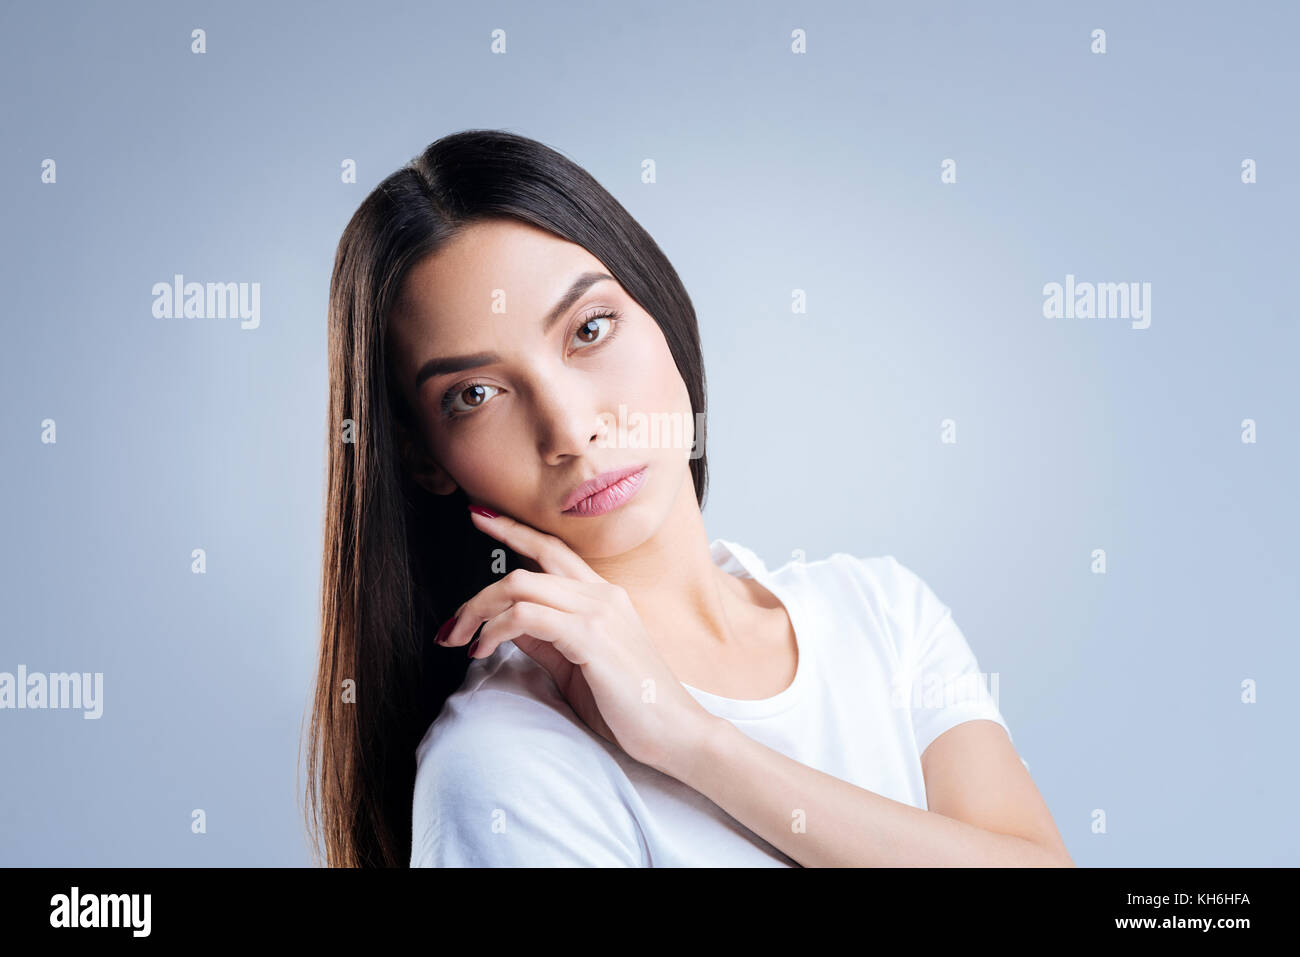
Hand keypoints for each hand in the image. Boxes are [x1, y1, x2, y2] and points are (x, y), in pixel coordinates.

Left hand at [436, 506, 717, 776]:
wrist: (674, 732)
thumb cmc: (630, 704)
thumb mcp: (578, 664)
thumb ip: (546, 639)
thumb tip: (508, 626)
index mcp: (603, 596)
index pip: (551, 550)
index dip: (512, 529)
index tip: (479, 515)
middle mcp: (602, 594)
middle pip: (525, 568)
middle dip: (477, 594)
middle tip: (451, 626)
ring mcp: (599, 612)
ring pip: (520, 586)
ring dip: (478, 612)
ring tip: (461, 640)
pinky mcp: (592, 637)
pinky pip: (527, 616)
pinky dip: (496, 630)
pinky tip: (484, 650)